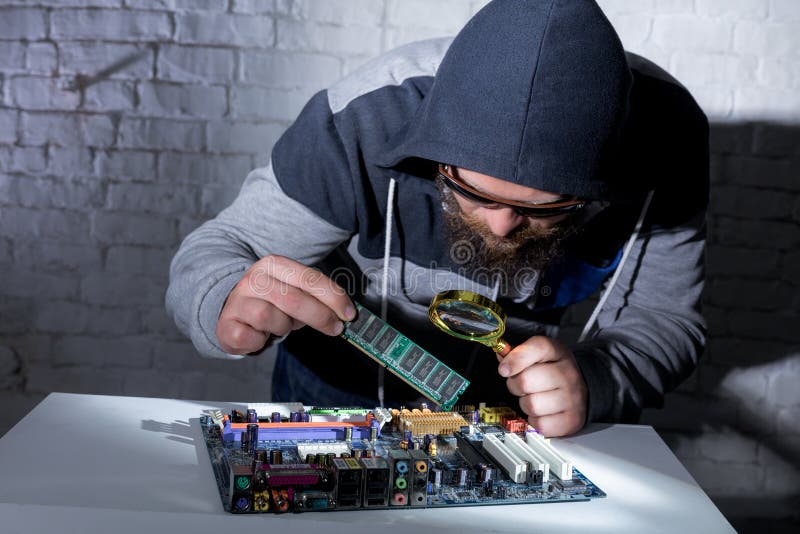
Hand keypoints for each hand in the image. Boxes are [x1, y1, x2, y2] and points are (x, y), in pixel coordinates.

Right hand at [216, 254, 354, 354]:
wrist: (231, 310)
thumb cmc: (270, 302)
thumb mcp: (293, 291)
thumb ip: (316, 297)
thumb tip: (344, 312)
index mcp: (273, 264)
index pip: (309, 278)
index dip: (333, 297)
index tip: (349, 313)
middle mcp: (254, 279)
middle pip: (294, 299)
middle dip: (320, 316)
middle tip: (335, 328)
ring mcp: (238, 301)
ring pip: (272, 318)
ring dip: (284, 327)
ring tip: (280, 324)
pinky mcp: (227, 324)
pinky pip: (253, 338)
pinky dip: (261, 341)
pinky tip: (260, 335)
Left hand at [498, 336, 586, 436]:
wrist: (581, 391)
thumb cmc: (553, 372)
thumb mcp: (539, 355)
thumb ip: (518, 354)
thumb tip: (501, 360)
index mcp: (558, 352)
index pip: (537, 348)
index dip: (515, 359)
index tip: (504, 369)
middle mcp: (568, 374)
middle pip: (525, 381)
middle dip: (515, 385)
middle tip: (521, 385)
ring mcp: (572, 398)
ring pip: (531, 405)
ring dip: (525, 404)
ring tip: (534, 398)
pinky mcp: (571, 420)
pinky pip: (539, 424)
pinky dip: (535, 420)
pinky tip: (542, 412)